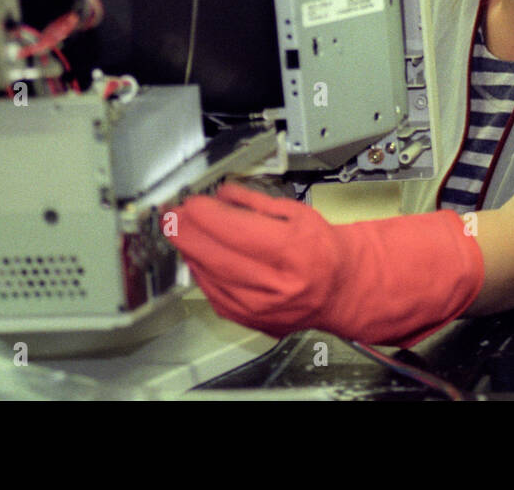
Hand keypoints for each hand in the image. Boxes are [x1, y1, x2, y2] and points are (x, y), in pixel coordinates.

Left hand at [163, 182, 484, 345]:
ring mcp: (262, 305)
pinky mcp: (251, 319)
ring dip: (190, 253)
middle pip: (216, 256)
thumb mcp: (296, 213)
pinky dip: (203, 275)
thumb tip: (222, 193)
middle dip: (187, 233)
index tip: (190, 202)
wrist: (342, 287)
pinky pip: (215, 296)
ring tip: (181, 233)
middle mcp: (276, 282)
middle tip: (171, 217)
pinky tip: (198, 259)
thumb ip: (255, 203)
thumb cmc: (324, 249)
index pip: (236, 231)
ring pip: (211, 277)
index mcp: (291, 250)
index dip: (206, 215)